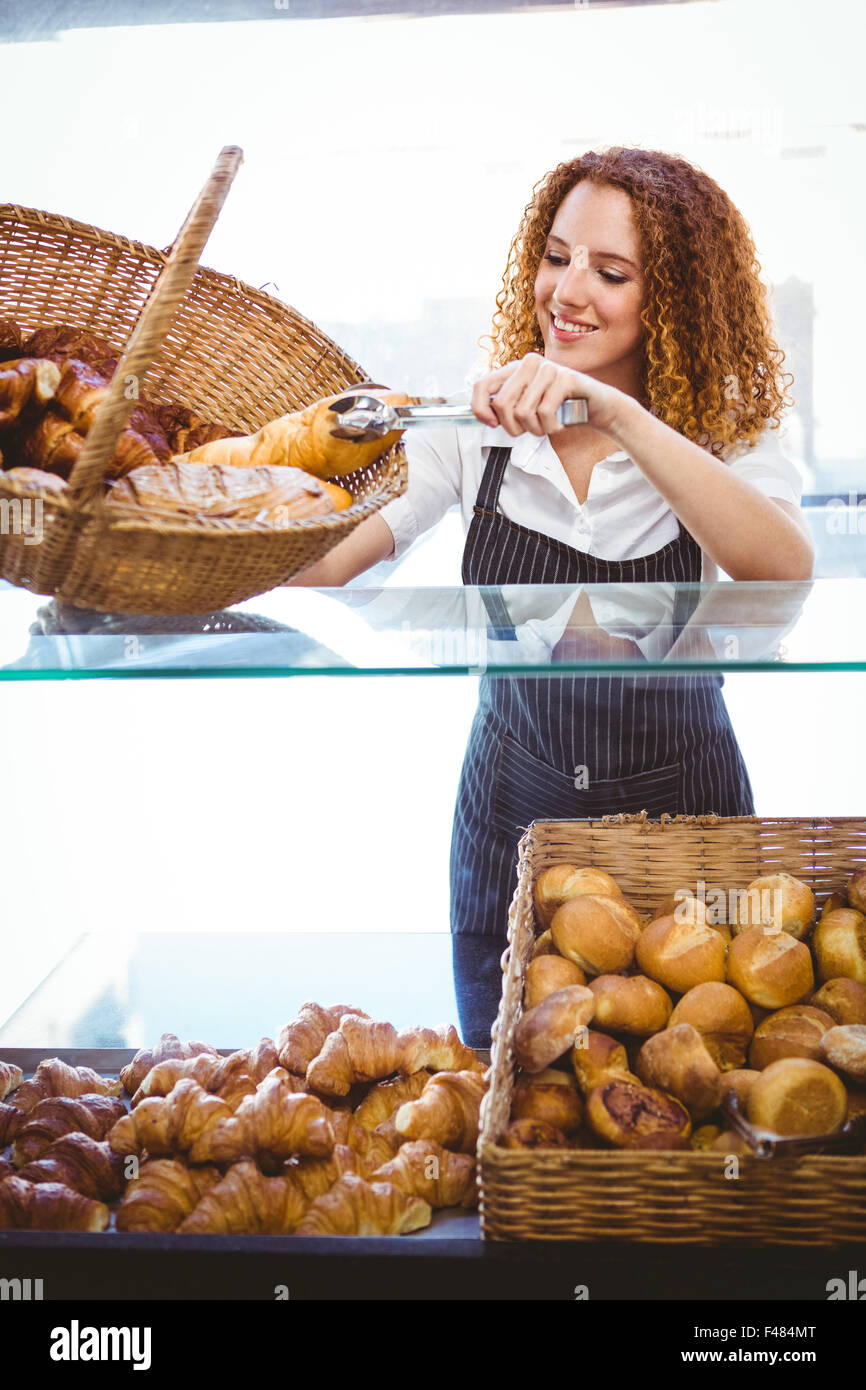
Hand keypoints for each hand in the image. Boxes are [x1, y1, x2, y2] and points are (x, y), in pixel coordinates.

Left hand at [469, 352, 630, 438]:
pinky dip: (551, 427)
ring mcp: (548, 368)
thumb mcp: (527, 406)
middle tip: (529, 429)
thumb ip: (506, 407)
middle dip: (513, 427)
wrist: (596, 406)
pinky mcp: (565, 378)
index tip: (492, 424)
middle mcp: (529, 363)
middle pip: (501, 404)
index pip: (482, 385)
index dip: (480, 409)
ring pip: (523, 412)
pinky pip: (544, 413)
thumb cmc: (559, 408)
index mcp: (515, 368)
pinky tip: (560, 422)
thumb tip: (483, 415)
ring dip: (536, 429)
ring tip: (548, 424)